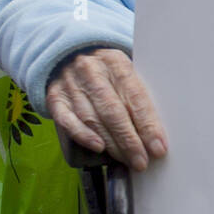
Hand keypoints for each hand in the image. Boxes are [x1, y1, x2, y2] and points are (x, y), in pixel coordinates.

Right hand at [46, 46, 167, 170]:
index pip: (135, 96)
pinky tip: (99, 148)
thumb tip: (157, 128)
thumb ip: (138, 92)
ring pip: (93, 119)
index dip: (148, 125)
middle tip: (142, 161)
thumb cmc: (106, 68)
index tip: (158, 146)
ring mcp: (71, 85)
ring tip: (127, 160)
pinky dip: (84, 136)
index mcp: (116, 62)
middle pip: (114, 111)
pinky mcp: (55, 98)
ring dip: (112, 144)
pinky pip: (68, 120)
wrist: (68, 52)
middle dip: (130, 140)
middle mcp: (92, 71)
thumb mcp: (124, 69)